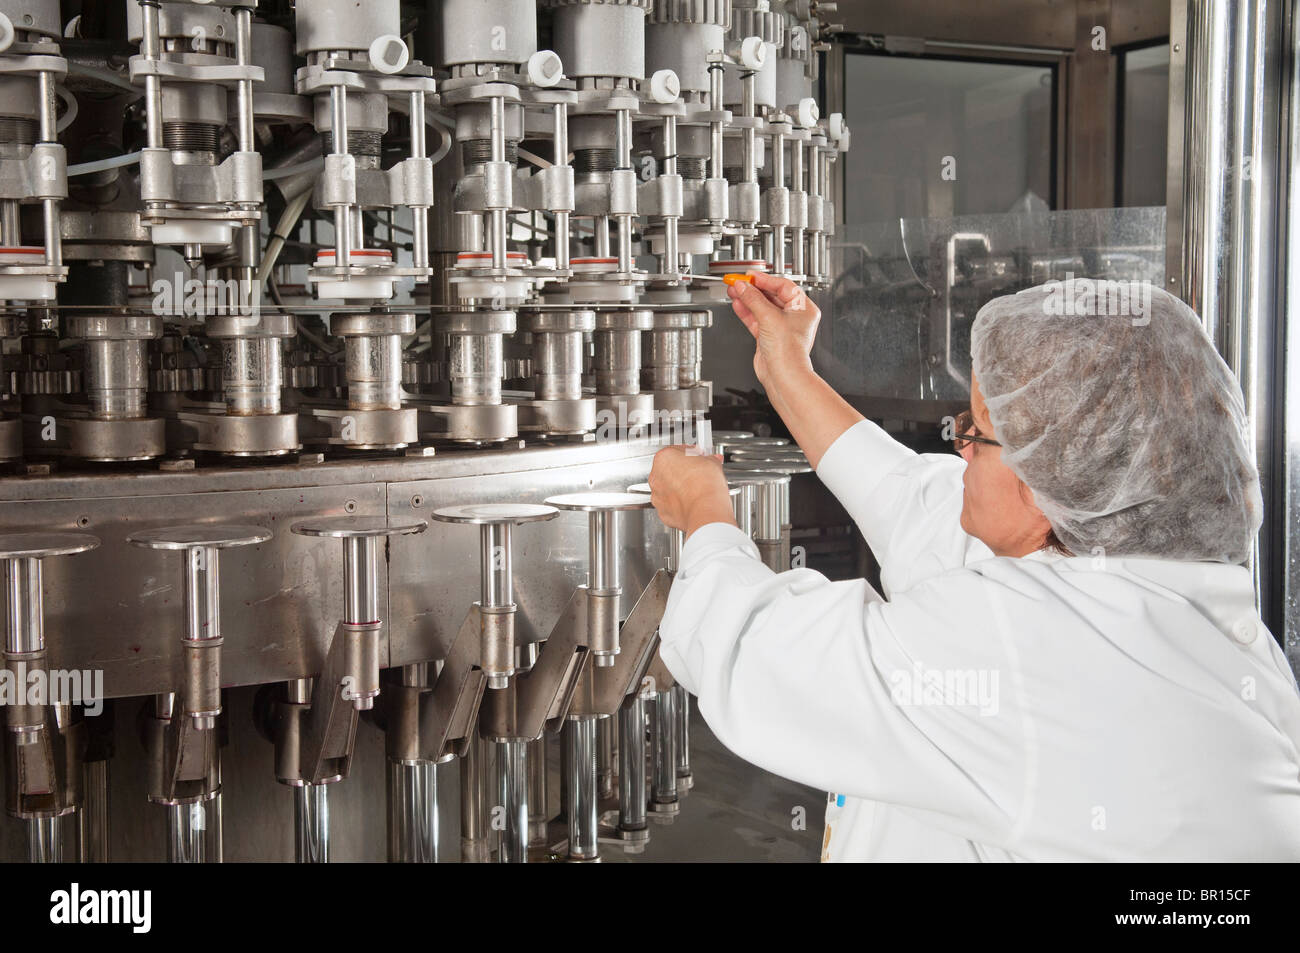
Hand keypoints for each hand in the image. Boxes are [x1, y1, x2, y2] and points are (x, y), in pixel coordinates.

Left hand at [648, 445, 736, 535]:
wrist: (705, 510)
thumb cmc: (704, 486)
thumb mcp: (712, 463)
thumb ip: (709, 459)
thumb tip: (712, 460)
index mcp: (664, 458)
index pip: (676, 451)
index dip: (690, 453)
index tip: (698, 457)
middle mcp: (656, 477)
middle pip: (669, 470)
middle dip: (683, 471)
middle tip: (699, 473)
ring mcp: (658, 496)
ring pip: (668, 489)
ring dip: (680, 488)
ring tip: (697, 489)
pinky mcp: (664, 512)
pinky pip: (671, 505)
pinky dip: (680, 504)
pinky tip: (693, 502)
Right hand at [728, 271, 820, 385]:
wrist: (783, 376)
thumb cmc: (789, 351)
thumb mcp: (769, 317)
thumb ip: (754, 299)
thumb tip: (743, 286)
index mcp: (803, 308)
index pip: (783, 286)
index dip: (765, 280)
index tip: (750, 276)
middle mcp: (794, 317)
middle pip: (771, 296)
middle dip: (753, 289)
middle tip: (739, 282)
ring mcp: (780, 327)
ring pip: (761, 307)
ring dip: (747, 299)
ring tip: (734, 291)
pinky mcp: (768, 336)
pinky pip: (756, 319)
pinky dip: (746, 312)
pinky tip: (737, 304)